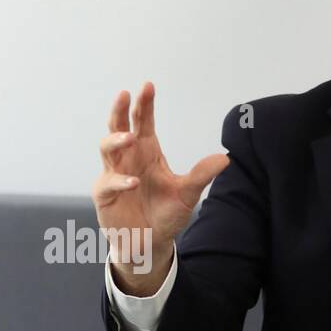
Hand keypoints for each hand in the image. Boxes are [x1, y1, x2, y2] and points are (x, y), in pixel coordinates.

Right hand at [93, 82, 228, 295]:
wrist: (150, 244)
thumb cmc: (165, 214)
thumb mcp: (187, 194)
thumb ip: (201, 175)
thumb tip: (225, 158)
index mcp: (146, 151)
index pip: (143, 121)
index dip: (144, 104)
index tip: (148, 86)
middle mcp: (128, 158)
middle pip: (118, 126)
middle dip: (120, 110)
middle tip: (126, 94)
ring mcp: (114, 174)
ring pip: (106, 148)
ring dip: (116, 140)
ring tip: (129, 137)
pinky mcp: (105, 194)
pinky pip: (109, 183)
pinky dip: (120, 181)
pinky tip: (134, 182)